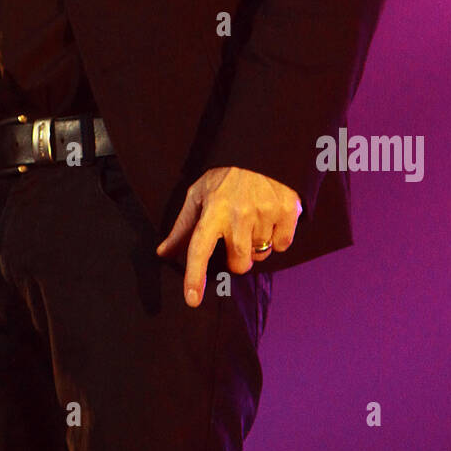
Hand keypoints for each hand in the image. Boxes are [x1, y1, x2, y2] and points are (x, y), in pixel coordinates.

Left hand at [156, 166, 301, 306]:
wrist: (262, 151)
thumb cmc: (226, 177)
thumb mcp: (199, 195)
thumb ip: (183, 228)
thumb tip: (163, 253)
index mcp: (213, 210)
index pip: (199, 248)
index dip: (195, 276)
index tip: (193, 299)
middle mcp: (238, 214)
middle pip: (239, 263)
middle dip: (237, 259)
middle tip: (236, 236)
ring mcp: (265, 213)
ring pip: (262, 255)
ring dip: (257, 246)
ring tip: (254, 220)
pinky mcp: (288, 211)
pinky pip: (283, 245)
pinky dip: (278, 237)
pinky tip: (270, 217)